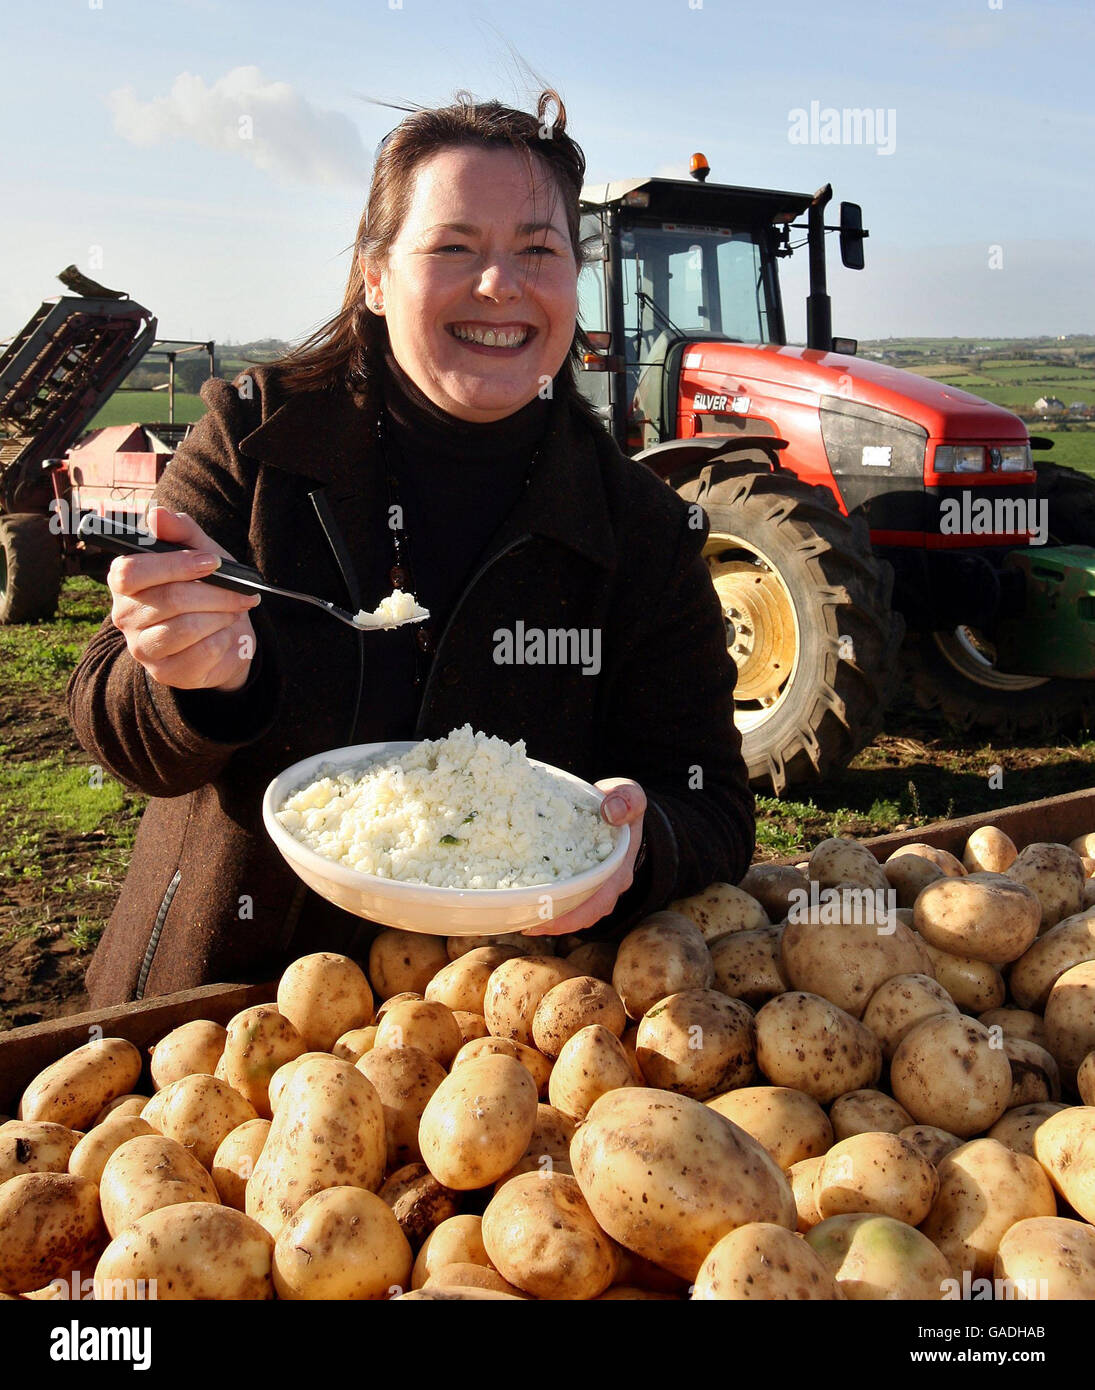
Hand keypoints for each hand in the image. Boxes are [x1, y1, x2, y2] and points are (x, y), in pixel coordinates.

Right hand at [107, 505, 260, 692]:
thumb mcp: (201, 553)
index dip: (175, 565)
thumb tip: (157, 514)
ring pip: (186, 628)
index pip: (131, 571)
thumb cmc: (207, 588)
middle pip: (168, 599)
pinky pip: (201, 652)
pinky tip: (226, 635)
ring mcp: (141, 647)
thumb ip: (181, 532)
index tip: (213, 562)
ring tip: (234, 612)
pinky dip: (224, 639)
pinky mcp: (165, 672)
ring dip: (222, 616)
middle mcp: (124, 615)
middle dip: (216, 593)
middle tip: (243, 593)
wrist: (226, 636)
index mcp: (125, 581)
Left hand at [523, 777, 646, 936]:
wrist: (623, 807)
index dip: (574, 913)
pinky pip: (573, 902)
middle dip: (556, 922)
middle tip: (525, 925)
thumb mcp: (629, 794)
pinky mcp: (587, 882)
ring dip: (553, 920)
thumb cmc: (622, 802)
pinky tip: (530, 907)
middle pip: (585, 913)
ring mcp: (600, 886)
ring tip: (523, 920)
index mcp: (620, 867)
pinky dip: (553, 908)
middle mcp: (611, 884)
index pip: (600, 899)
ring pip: (578, 913)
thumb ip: (626, 798)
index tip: (547, 916)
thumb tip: (611, 812)